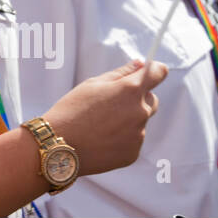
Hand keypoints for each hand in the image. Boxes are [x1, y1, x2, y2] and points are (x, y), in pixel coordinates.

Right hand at [45, 60, 167, 175]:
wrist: (59, 145)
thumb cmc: (72, 109)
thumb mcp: (93, 84)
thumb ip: (121, 73)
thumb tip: (142, 64)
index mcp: (130, 90)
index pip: (158, 73)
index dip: (156, 70)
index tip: (151, 71)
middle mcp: (140, 112)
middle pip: (151, 99)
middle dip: (138, 98)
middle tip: (111, 103)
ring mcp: (138, 135)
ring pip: (140, 122)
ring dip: (128, 120)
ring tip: (100, 124)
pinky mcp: (133, 153)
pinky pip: (133, 140)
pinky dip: (122, 138)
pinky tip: (101, 139)